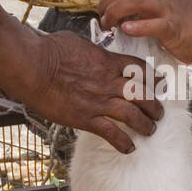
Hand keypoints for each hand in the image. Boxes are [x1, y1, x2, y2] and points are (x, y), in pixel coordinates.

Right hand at [26, 31, 167, 153]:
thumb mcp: (77, 43)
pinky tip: (128, 148)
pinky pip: (111, 133)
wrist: (32, 66)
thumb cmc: (49, 50)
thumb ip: (90, 51)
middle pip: (143, 94)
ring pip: (133, 115)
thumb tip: (89, 51)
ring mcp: (99, 101)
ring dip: (145, 124)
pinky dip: (122, 142)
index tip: (159, 83)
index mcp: (108, 62)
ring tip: (150, 130)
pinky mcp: (85, 118)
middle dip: (154, 105)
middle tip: (159, 112)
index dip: (153, 78)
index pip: (140, 70)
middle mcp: (109, 82)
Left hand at [97, 0, 191, 64]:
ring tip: (108, 25)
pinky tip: (126, 30)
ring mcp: (167, 9)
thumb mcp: (166, 9)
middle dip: (106, 4)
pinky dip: (137, 27)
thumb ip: (146, 8)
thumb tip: (123, 16)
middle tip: (102, 21)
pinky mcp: (174, 27)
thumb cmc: (190, 26)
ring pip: (133, 2)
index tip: (103, 11)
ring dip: (114, 13)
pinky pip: (152, 24)